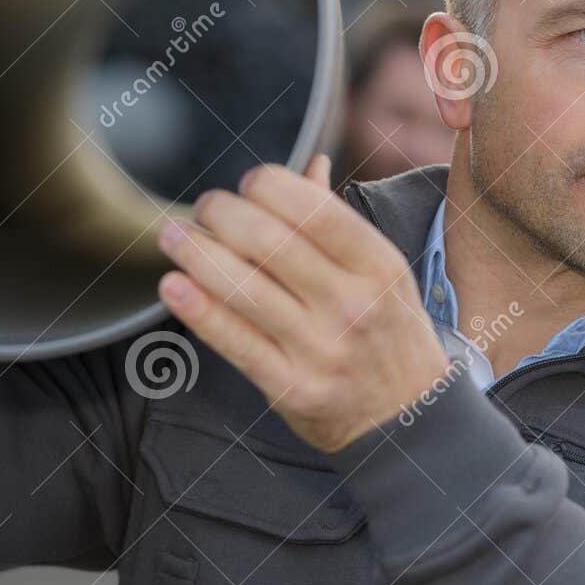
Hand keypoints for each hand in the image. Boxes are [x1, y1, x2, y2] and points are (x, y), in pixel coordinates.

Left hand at [155, 156, 449, 453]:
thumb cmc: (389, 332)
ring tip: (174, 235)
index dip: (268, 186)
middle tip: (205, 207)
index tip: (247, 183)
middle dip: (223, 213)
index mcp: (377, 266)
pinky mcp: (292, 387)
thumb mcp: (382, 274)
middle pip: (270, 242)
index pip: (314, 209)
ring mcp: (321, 349)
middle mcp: (352, 305)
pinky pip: (236, 342)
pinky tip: (174, 285)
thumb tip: (311, 164)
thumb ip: (340, 221)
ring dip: (197, 253)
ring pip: (244, 289)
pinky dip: (199, 311)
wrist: (410, 420)